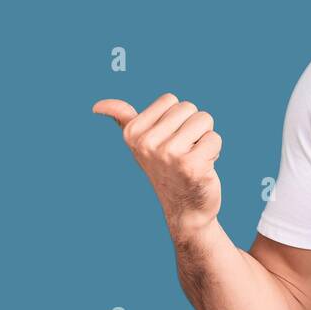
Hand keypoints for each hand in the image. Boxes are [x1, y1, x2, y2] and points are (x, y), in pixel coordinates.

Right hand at [92, 93, 223, 239]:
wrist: (184, 210)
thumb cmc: (165, 169)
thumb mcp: (139, 143)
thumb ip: (123, 119)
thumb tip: (96, 106)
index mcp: (132, 133)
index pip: (169, 99)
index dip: (175, 118)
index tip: (168, 140)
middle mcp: (147, 143)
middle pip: (188, 107)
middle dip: (192, 127)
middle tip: (183, 152)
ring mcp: (169, 154)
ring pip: (204, 119)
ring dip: (204, 138)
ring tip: (193, 158)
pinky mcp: (192, 165)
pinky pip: (214, 138)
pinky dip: (214, 151)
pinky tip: (203, 168)